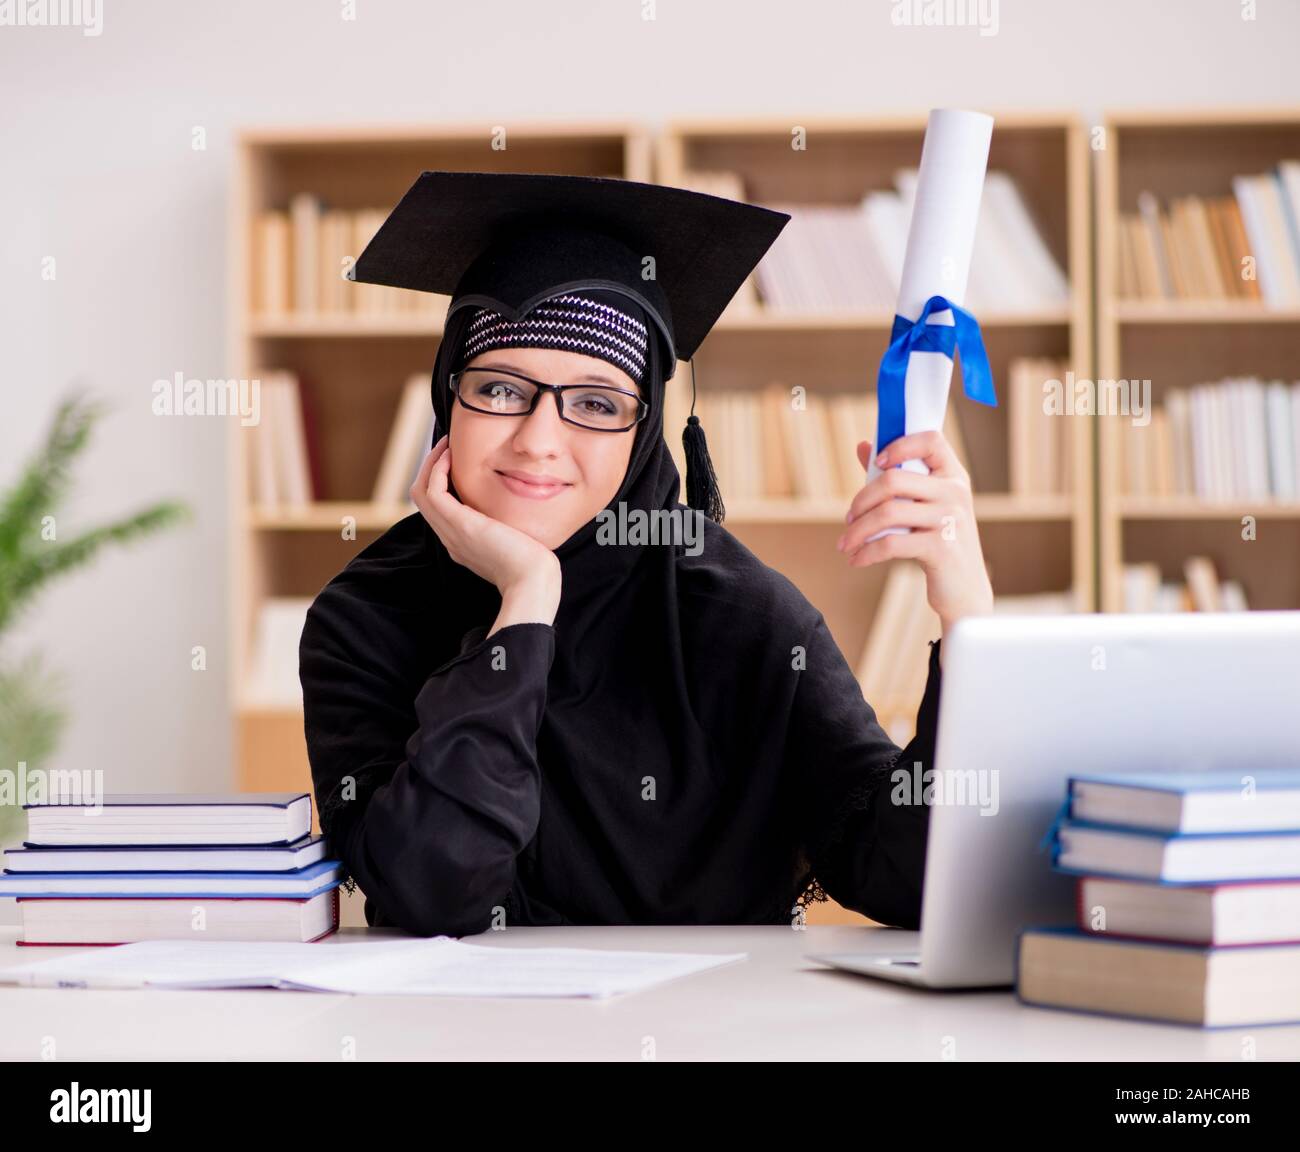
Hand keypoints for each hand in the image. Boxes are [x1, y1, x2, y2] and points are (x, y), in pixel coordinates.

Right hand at [410, 435, 561, 600]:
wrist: (533, 581)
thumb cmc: (533, 566)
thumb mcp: (513, 542)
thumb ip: (504, 528)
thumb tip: (512, 512)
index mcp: (460, 544)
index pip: (437, 510)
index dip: (440, 483)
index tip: (455, 461)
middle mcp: (450, 538)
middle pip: (422, 499)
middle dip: (430, 469)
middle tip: (445, 447)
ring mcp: (451, 533)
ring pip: (421, 493)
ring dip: (430, 464)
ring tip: (446, 445)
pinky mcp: (460, 524)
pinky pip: (433, 491)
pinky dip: (437, 470)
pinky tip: (451, 456)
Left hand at [835, 430, 993, 635]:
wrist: (965, 590)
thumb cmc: (939, 542)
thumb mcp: (923, 506)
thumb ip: (895, 475)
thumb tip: (863, 445)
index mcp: (953, 476)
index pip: (931, 440)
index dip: (900, 445)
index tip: (878, 463)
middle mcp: (955, 492)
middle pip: (894, 480)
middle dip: (860, 501)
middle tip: (848, 519)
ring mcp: (950, 520)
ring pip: (887, 513)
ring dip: (857, 530)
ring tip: (846, 544)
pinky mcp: (941, 548)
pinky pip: (890, 544)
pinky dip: (866, 553)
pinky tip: (856, 560)